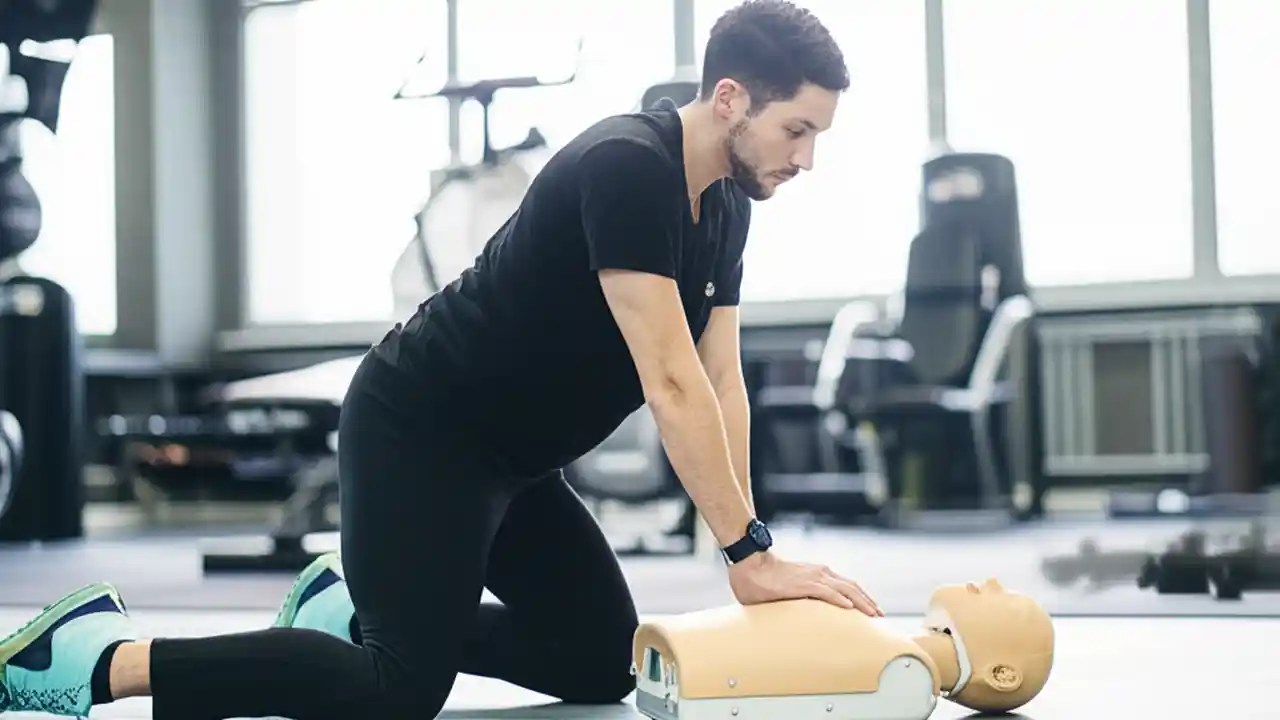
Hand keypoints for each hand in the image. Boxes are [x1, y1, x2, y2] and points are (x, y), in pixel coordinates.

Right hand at [727, 551, 882, 615]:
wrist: (750, 565)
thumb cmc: (764, 579)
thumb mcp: (789, 590)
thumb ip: (799, 602)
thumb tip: (800, 619)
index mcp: (817, 574)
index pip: (846, 585)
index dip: (860, 597)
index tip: (870, 610)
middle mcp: (820, 573)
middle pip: (851, 587)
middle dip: (867, 601)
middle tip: (879, 615)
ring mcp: (812, 578)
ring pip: (844, 589)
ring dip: (861, 601)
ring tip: (873, 614)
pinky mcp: (802, 584)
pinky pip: (826, 592)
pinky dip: (839, 599)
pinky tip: (849, 607)